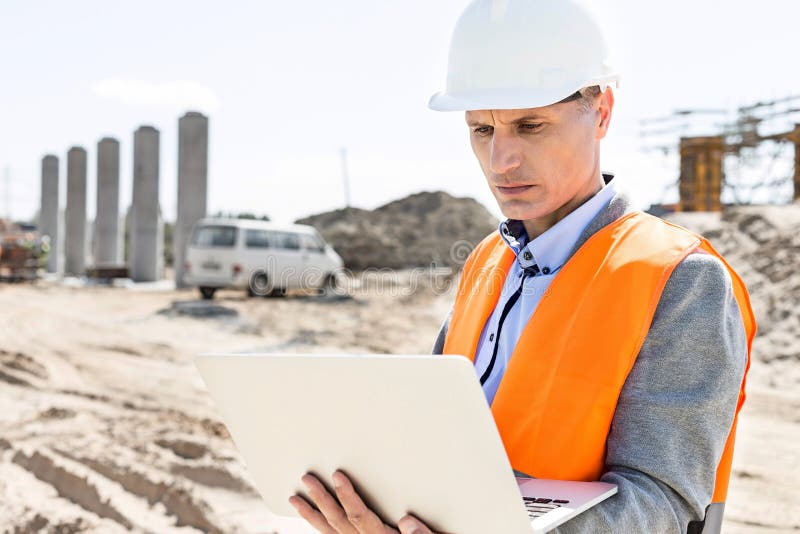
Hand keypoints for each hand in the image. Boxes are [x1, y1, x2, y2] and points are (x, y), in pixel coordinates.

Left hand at [289, 470, 434, 533]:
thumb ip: (421, 533)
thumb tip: (407, 521)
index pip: (359, 515)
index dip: (347, 495)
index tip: (337, 476)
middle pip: (338, 520)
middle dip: (321, 498)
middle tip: (307, 479)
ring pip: (329, 530)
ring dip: (312, 513)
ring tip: (296, 498)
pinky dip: (319, 526)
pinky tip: (311, 516)